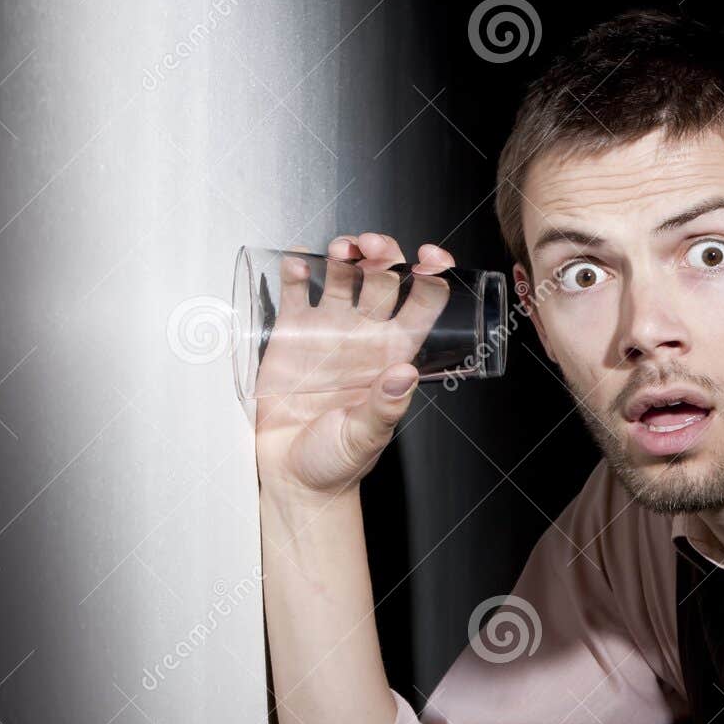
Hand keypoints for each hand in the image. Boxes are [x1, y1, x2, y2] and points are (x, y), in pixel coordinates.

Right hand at [254, 232, 455, 499]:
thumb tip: (404, 374)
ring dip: (344, 251)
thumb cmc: (336, 462)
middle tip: (373, 248)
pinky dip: (296, 266)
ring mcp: (328, 330)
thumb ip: (384, 407)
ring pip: (343, 273)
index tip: (429, 258)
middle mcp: (364, 336)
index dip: (432, 275)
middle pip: (383, 277)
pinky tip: (297, 259)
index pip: (424, 304)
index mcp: (393, 355)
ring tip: (339, 250)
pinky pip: (295, 288)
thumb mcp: (365, 438)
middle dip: (383, 252)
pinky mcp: (290, 333)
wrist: (291, 476)